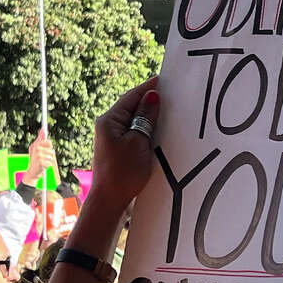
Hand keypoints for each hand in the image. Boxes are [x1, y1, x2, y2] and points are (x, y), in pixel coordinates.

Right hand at [22, 130, 56, 186]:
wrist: (31, 172)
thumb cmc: (35, 160)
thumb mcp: (36, 149)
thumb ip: (40, 139)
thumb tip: (43, 129)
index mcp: (35, 145)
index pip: (48, 142)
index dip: (49, 147)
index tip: (47, 150)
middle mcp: (36, 149)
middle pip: (52, 150)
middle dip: (50, 155)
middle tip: (43, 158)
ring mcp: (38, 155)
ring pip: (51, 156)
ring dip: (49, 161)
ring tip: (43, 163)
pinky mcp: (41, 162)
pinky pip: (50, 163)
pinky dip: (47, 166)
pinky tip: (42, 167)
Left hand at [86, 77, 159, 213]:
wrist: (111, 202)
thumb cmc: (123, 173)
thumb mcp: (138, 142)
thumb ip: (146, 118)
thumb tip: (152, 95)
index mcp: (109, 120)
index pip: (132, 96)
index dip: (149, 87)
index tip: (165, 79)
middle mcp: (109, 126)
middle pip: (133, 107)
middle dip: (151, 101)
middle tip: (173, 95)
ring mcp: (114, 139)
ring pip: (136, 121)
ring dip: (151, 117)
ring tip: (171, 112)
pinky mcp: (120, 150)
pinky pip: (136, 133)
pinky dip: (148, 131)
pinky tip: (161, 132)